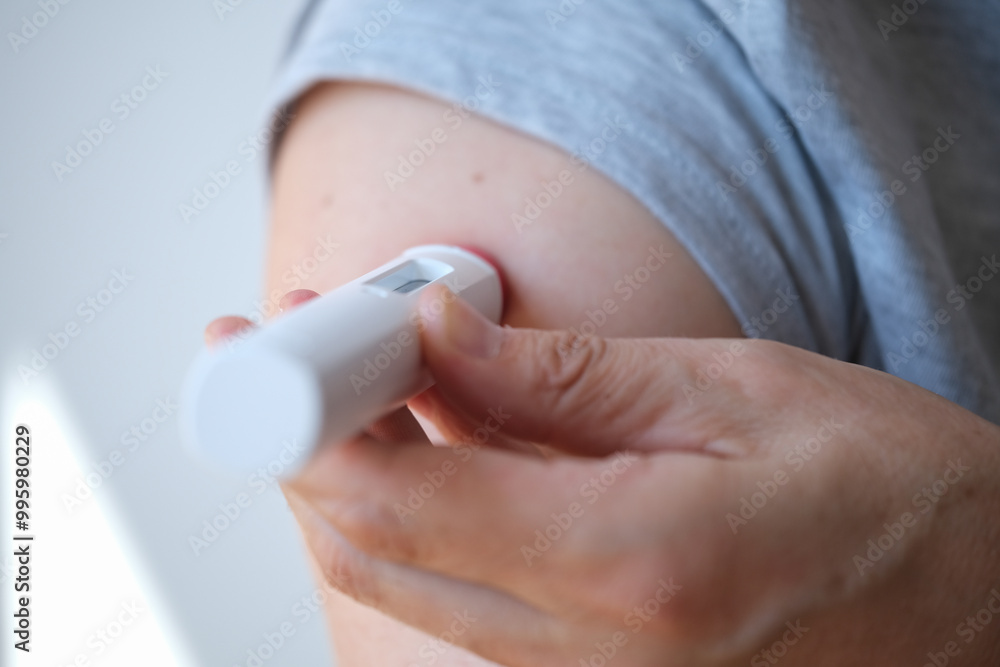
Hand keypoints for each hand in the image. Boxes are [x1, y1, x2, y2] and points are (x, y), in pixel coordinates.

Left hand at [206, 286, 999, 665]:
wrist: (974, 591)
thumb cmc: (889, 486)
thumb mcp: (731, 390)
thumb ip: (561, 373)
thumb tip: (435, 332)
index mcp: (632, 568)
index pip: (400, 511)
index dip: (312, 426)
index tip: (282, 347)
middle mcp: (592, 654)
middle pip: (377, 556)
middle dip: (314, 444)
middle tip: (306, 344)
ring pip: (407, 580)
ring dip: (362, 474)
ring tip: (373, 369)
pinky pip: (461, 596)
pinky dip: (422, 514)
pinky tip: (435, 437)